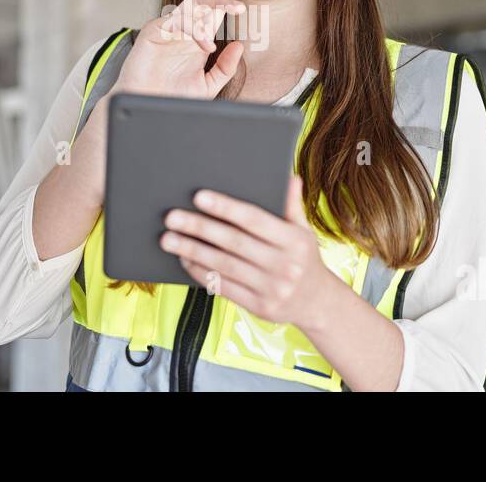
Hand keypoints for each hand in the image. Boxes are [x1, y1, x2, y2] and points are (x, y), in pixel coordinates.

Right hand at [112, 0, 253, 100]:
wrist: (144, 106)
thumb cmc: (171, 95)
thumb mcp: (207, 85)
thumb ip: (224, 67)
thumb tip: (239, 44)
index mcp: (198, 35)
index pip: (216, 5)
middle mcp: (184, 26)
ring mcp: (168, 26)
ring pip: (194, 2)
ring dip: (218, 2)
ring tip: (238, 9)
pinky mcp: (153, 31)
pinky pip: (178, 21)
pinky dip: (195, 30)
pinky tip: (205, 46)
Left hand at [160, 175, 339, 330]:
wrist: (317, 302)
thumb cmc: (303, 258)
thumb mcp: (303, 231)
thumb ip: (292, 205)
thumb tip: (290, 177)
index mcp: (294, 240)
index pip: (254, 219)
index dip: (225, 207)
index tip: (199, 197)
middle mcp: (284, 264)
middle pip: (233, 242)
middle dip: (199, 228)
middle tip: (172, 217)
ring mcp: (272, 288)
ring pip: (224, 265)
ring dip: (192, 251)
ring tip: (169, 239)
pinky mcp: (259, 307)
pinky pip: (223, 287)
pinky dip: (201, 272)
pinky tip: (185, 259)